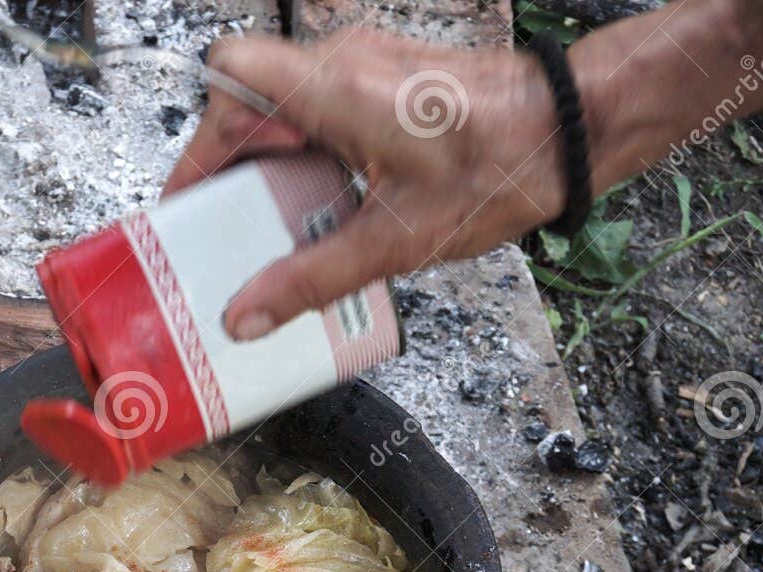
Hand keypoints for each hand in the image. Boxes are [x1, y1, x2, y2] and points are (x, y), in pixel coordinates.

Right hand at [163, 30, 565, 340]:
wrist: (575, 129)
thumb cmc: (501, 163)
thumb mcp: (397, 238)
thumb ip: (312, 278)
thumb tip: (247, 315)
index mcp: (332, 87)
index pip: (229, 77)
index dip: (197, 141)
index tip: (187, 201)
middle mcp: (341, 65)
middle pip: (246, 104)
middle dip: (227, 172)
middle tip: (221, 234)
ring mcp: (364, 71)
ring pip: (281, 113)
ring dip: (267, 171)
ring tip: (267, 235)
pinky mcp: (385, 87)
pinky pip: (318, 118)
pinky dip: (304, 164)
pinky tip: (318, 216)